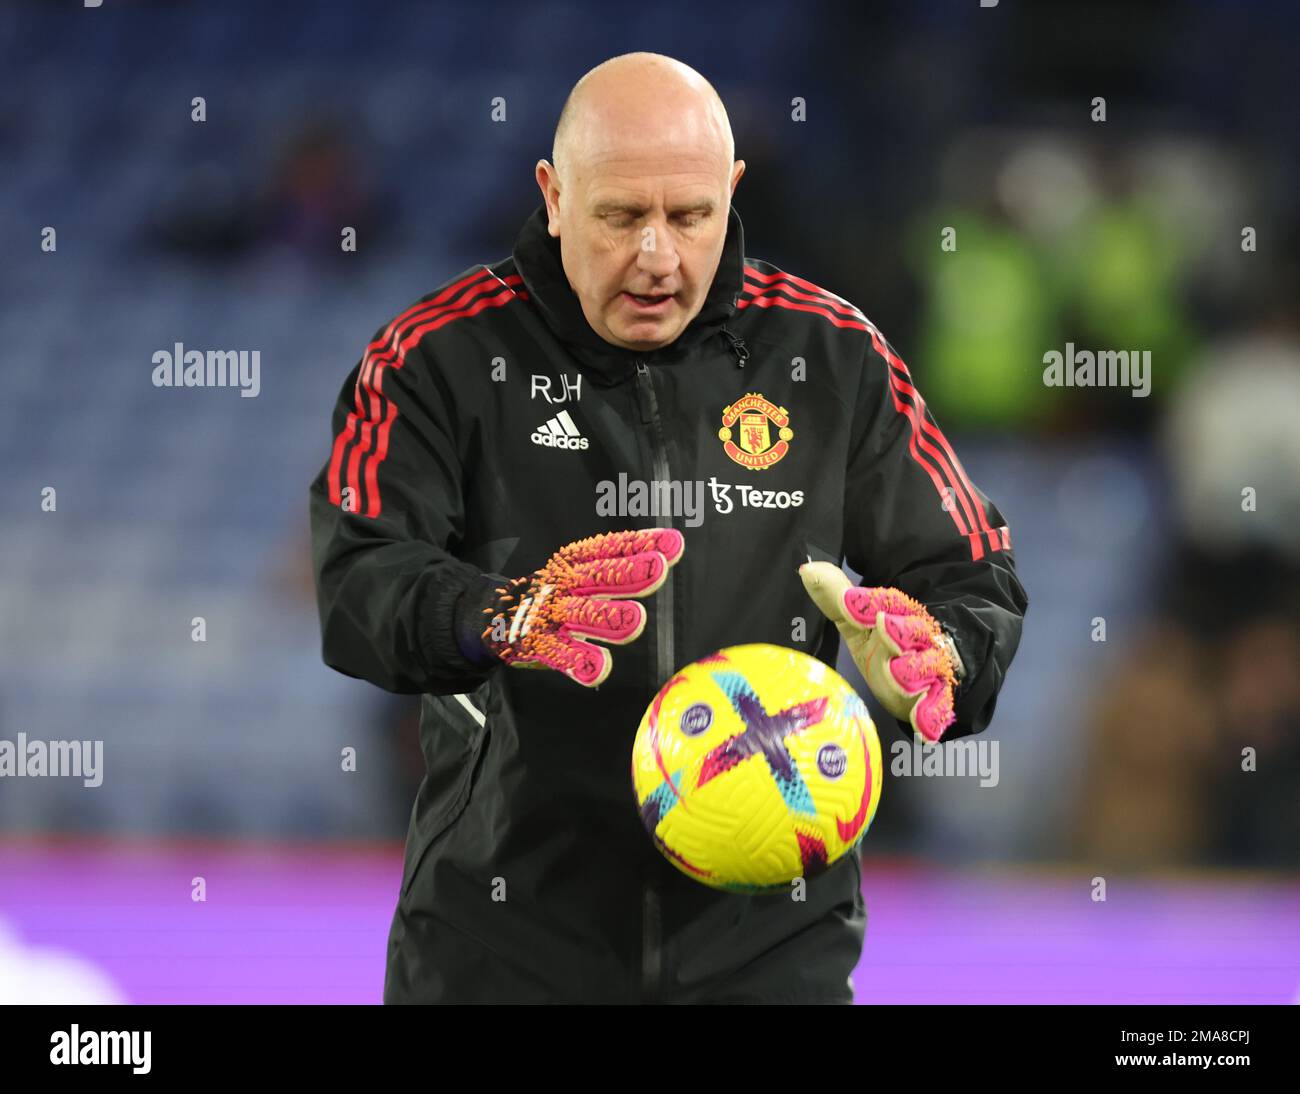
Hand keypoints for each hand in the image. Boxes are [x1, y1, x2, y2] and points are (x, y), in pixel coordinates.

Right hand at [480, 529, 684, 686]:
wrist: (495, 616)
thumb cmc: (553, 595)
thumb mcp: (580, 573)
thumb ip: (619, 565)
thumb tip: (668, 550)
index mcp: (575, 563)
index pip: (611, 550)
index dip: (641, 545)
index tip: (673, 543)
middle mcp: (564, 585)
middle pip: (599, 577)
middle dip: (630, 573)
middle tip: (659, 568)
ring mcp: (550, 614)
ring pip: (582, 614)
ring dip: (609, 617)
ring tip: (636, 619)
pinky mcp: (538, 644)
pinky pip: (559, 652)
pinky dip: (578, 661)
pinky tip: (599, 669)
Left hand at [799, 561, 958, 742]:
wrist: (921, 680)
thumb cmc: (884, 648)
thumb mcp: (857, 623)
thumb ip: (835, 597)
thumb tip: (807, 569)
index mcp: (897, 615)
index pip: (886, 602)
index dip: (866, 601)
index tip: (848, 601)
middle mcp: (917, 639)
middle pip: (911, 631)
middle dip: (897, 630)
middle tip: (883, 625)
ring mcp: (928, 671)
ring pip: (925, 666)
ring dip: (912, 670)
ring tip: (897, 672)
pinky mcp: (935, 701)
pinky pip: (937, 707)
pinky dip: (932, 716)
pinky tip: (925, 727)